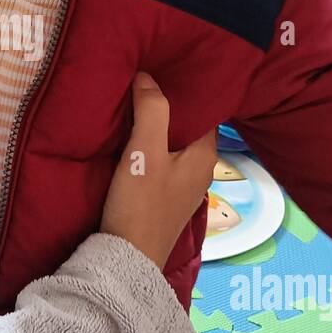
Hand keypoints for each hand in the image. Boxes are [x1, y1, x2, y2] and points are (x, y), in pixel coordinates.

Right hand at [99, 74, 216, 270]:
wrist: (126, 259)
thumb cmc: (140, 204)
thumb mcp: (144, 152)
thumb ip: (151, 111)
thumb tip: (147, 76)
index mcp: (205, 156)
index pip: (202, 112)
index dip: (184, 92)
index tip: (162, 72)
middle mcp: (200, 172)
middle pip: (186, 129)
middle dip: (168, 109)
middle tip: (142, 85)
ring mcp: (182, 189)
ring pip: (172, 147)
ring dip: (156, 130)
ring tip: (133, 107)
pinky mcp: (164, 201)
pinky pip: (161, 164)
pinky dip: (149, 150)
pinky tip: (130, 143)